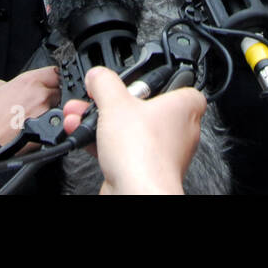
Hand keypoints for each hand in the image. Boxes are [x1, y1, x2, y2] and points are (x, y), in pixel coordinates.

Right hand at [0, 67, 60, 145]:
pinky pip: (52, 124)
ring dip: (47, 108)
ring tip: (28, 115)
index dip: (50, 76)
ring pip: (56, 108)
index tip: (45, 79)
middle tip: (33, 99)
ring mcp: (46, 116)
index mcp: (29, 83)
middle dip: (49, 92)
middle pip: (58, 90)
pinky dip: (44, 124)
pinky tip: (28, 127)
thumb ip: (4, 81)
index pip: (55, 71)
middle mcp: (42, 98)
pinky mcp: (47, 134)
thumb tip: (9, 85)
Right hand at [61, 66, 203, 194]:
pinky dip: (103, 143)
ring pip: (131, 130)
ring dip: (103, 122)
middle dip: (115, 103)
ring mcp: (162, 153)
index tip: (137, 79)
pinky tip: (84, 137)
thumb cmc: (143, 152)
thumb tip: (98, 75)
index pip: (180, 86)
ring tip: (82, 116)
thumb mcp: (115, 102)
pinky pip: (123, 151)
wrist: (137, 193)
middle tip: (99, 98)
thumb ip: (105, 82)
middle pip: (145, 107)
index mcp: (185, 108)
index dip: (158, 80)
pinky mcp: (144, 170)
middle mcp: (179, 131)